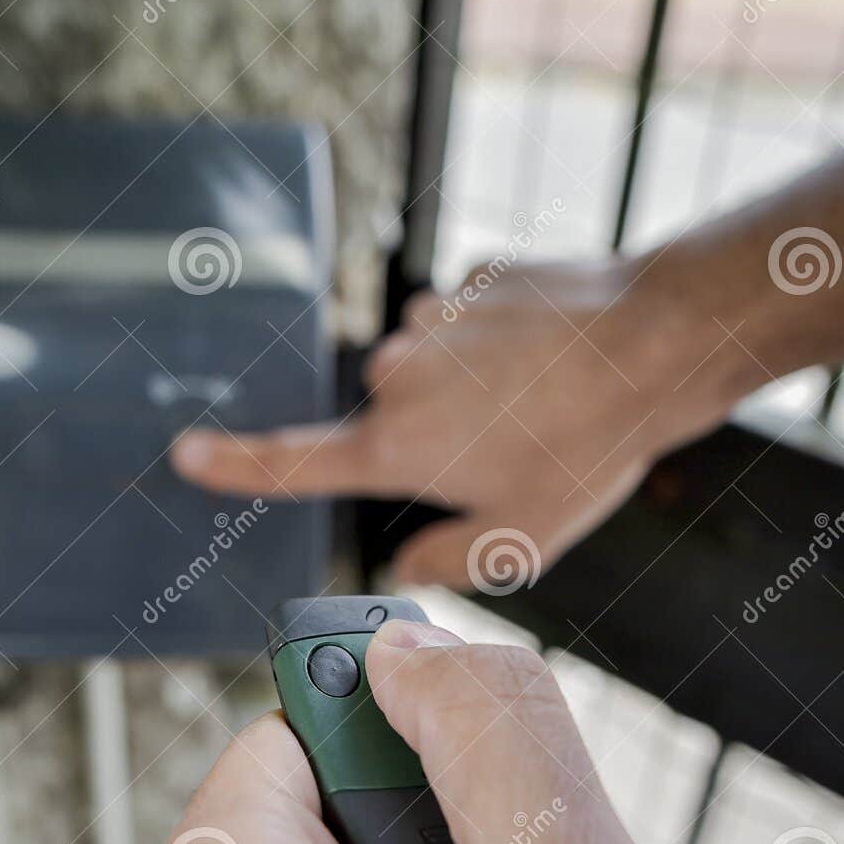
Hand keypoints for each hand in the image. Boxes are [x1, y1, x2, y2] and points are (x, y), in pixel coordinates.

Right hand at [171, 253, 746, 588]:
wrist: (655, 344)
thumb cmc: (587, 449)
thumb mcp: (520, 539)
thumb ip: (445, 561)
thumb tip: (405, 567)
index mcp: (397, 446)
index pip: (293, 460)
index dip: (235, 463)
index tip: (188, 453)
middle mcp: (398, 377)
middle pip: (388, 415)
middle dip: (430, 433)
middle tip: (505, 449)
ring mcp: (433, 318)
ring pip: (428, 363)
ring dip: (466, 383)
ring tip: (538, 402)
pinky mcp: (473, 277)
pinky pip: (466, 318)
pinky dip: (497, 339)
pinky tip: (550, 356)